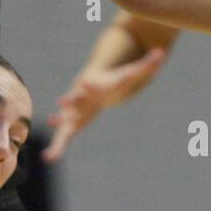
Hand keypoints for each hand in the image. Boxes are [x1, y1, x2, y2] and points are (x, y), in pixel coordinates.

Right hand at [43, 47, 166, 161]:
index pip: (93, 84)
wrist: (91, 83)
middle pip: (74, 99)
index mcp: (94, 86)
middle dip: (68, 101)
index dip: (89, 83)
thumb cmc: (113, 80)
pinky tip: (49, 157)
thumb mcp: (131, 73)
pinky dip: (57, 147)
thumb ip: (145, 64)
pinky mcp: (71, 123)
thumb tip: (161, 53)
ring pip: (65, 121)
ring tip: (50, 136)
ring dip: (58, 129)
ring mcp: (73, 111)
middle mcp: (80, 98)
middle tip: (62, 102)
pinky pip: (63, 136)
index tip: (83, 80)